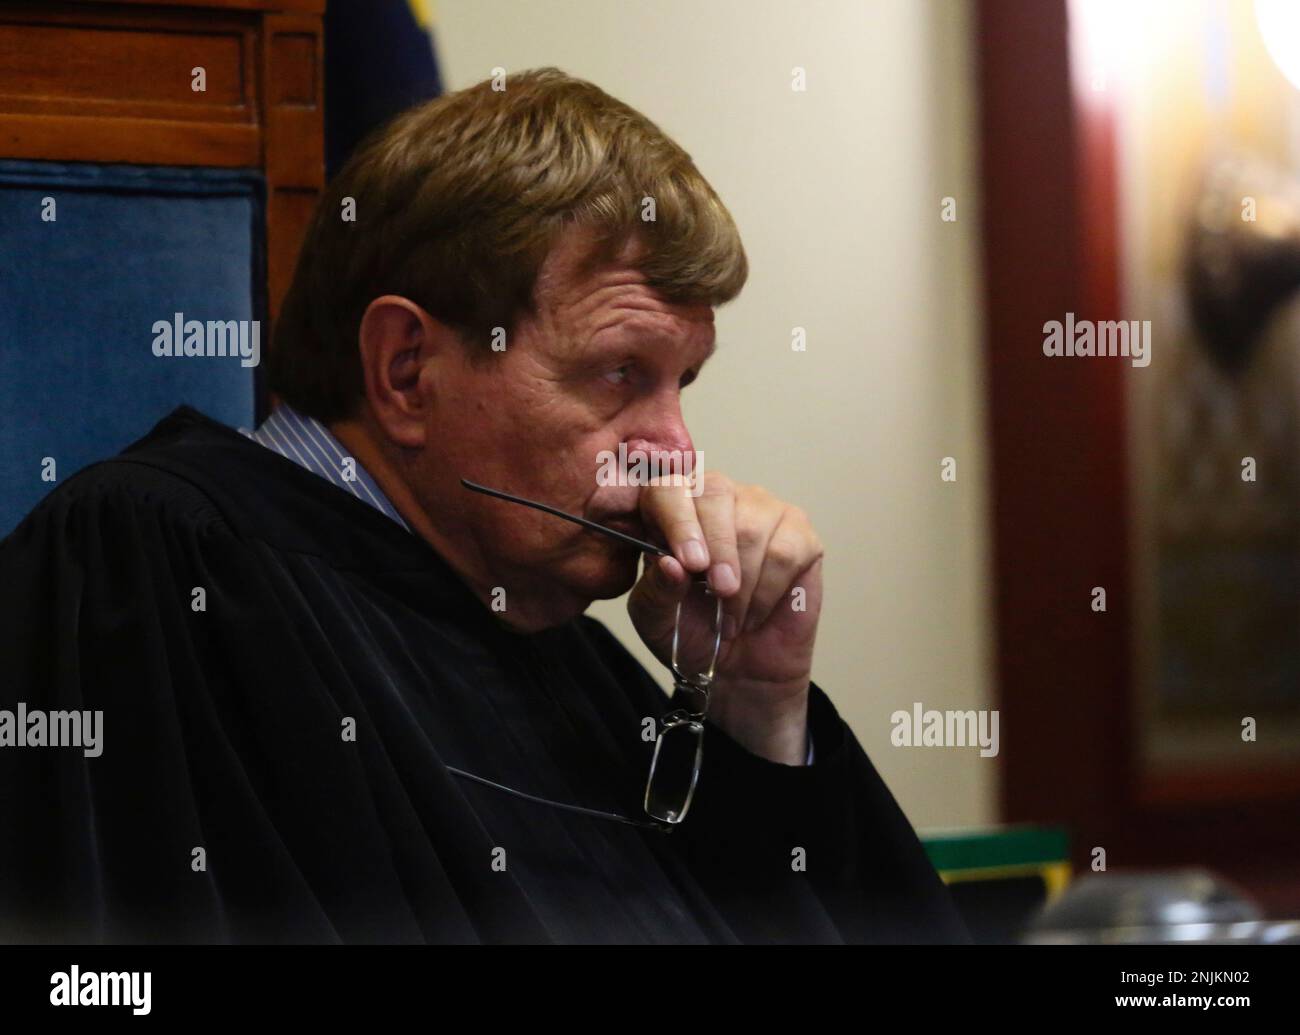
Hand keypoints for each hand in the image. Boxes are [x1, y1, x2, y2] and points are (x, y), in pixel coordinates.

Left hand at [627, 472, 823, 763]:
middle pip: (715, 492)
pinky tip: (756, 610)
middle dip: (717, 548)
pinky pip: (787, 549)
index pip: (667, 487)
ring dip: (743, 582)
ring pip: (754, 525)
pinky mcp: (799, 534)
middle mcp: (715, 498)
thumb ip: (657, 589)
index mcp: (670, 510)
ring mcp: (761, 510)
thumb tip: (670, 563)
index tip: (689, 562)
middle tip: (719, 591)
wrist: (737, 670)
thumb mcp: (656, 620)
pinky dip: (769, 589)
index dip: (678, 519)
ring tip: (732, 615)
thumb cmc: (691, 634)